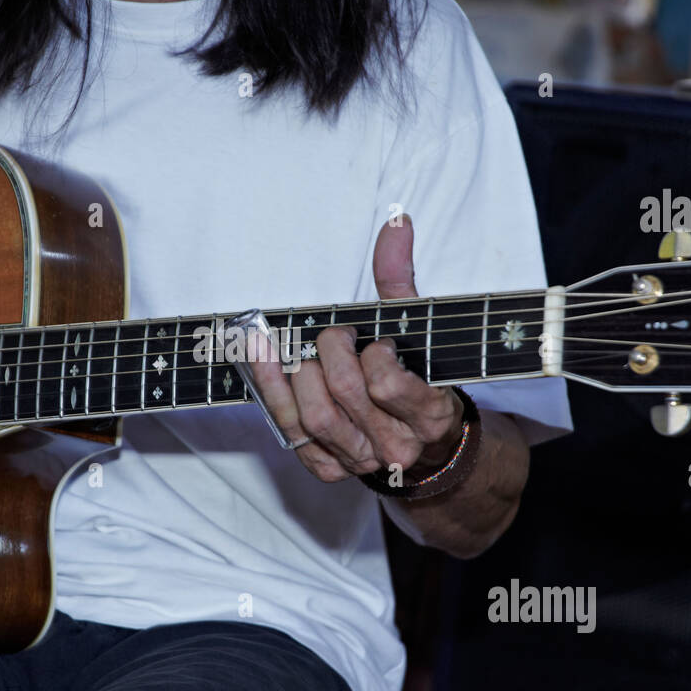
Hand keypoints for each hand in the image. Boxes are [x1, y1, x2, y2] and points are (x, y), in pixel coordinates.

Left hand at [246, 216, 464, 484]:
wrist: (424, 444)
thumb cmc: (417, 376)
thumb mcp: (417, 329)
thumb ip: (402, 278)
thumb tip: (396, 222)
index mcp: (427, 414)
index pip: (387, 384)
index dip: (374, 354)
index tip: (375, 341)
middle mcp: (394, 446)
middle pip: (344, 394)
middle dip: (330, 353)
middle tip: (334, 336)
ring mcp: (360, 461)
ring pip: (313, 417)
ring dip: (299, 374)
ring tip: (305, 352)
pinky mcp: (328, 467)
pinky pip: (290, 432)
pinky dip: (271, 391)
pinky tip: (263, 359)